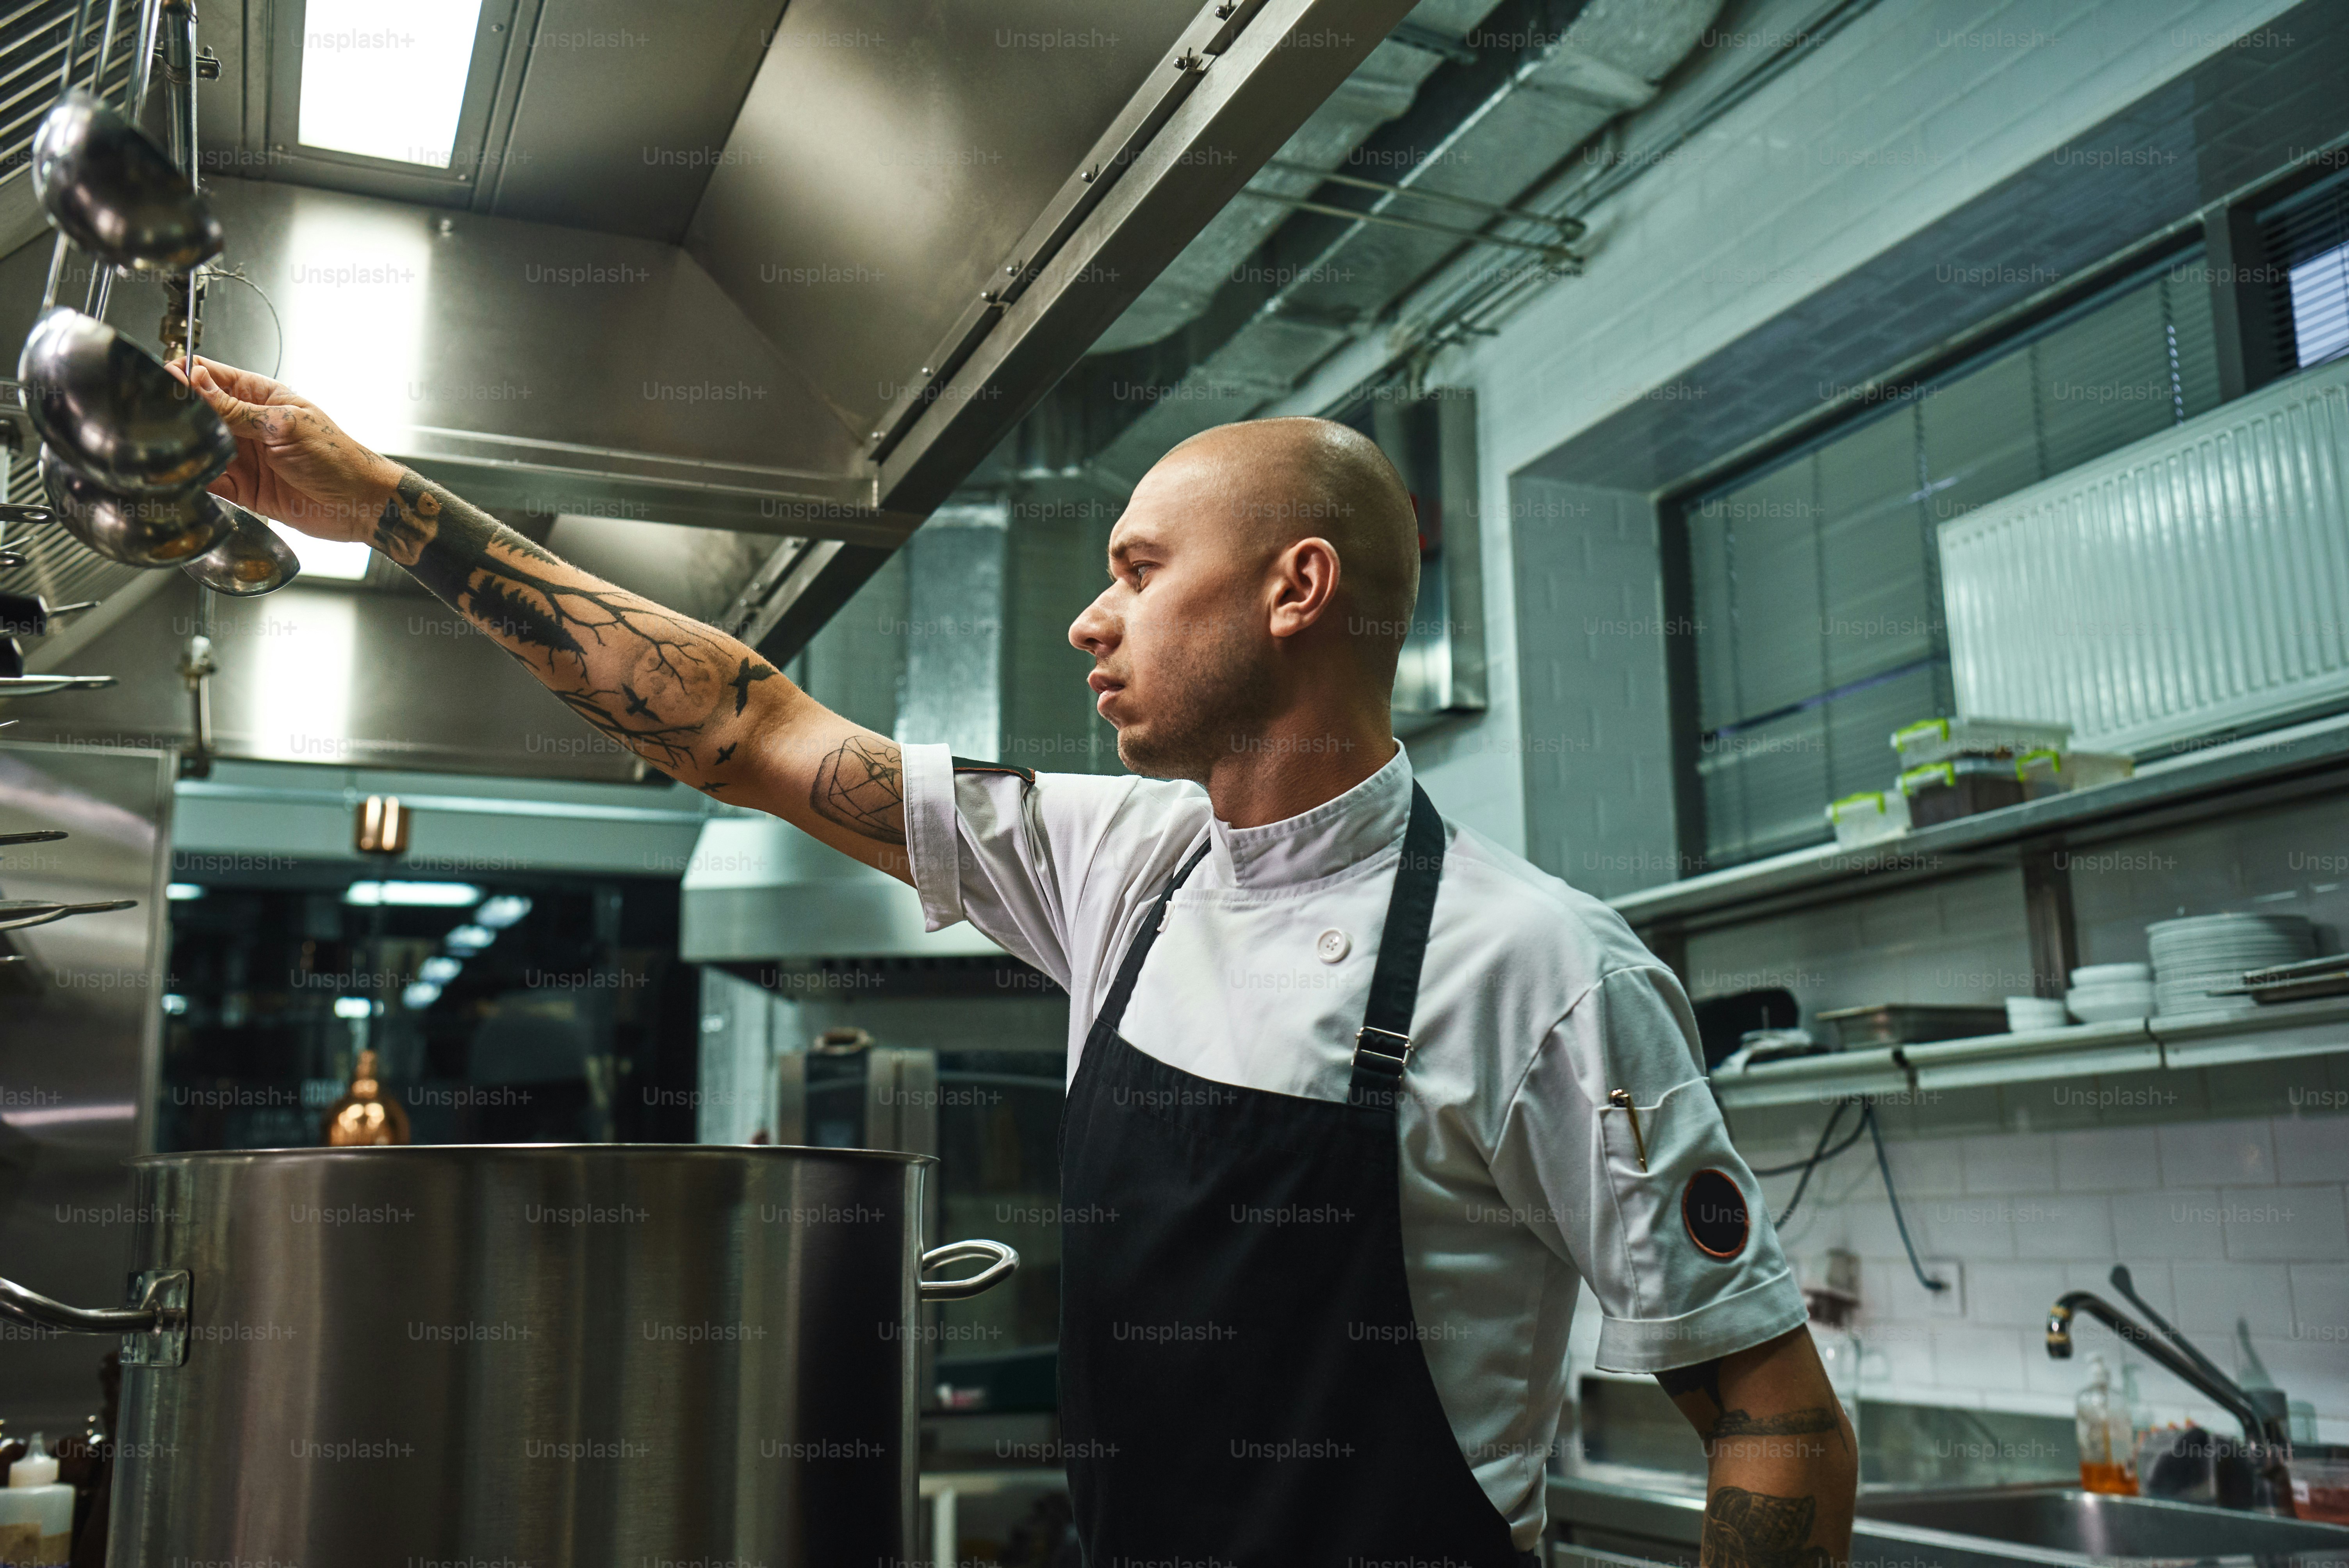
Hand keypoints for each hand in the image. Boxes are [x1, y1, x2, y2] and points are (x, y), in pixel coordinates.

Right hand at [171, 357, 401, 542]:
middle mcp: (247, 425)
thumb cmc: (337, 457)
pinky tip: (184, 476)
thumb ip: (237, 409)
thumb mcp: (285, 425)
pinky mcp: (243, 489)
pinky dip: (195, 480)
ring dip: (184, 448)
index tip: (163, 381)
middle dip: (177, 414)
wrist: (360, 504)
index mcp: (259, 398)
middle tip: (156, 416)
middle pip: (197, 412)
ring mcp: (243, 457)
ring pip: (198, 447)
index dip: (184, 376)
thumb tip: (196, 381)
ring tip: (165, 446)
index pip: (210, 376)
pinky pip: (209, 481)